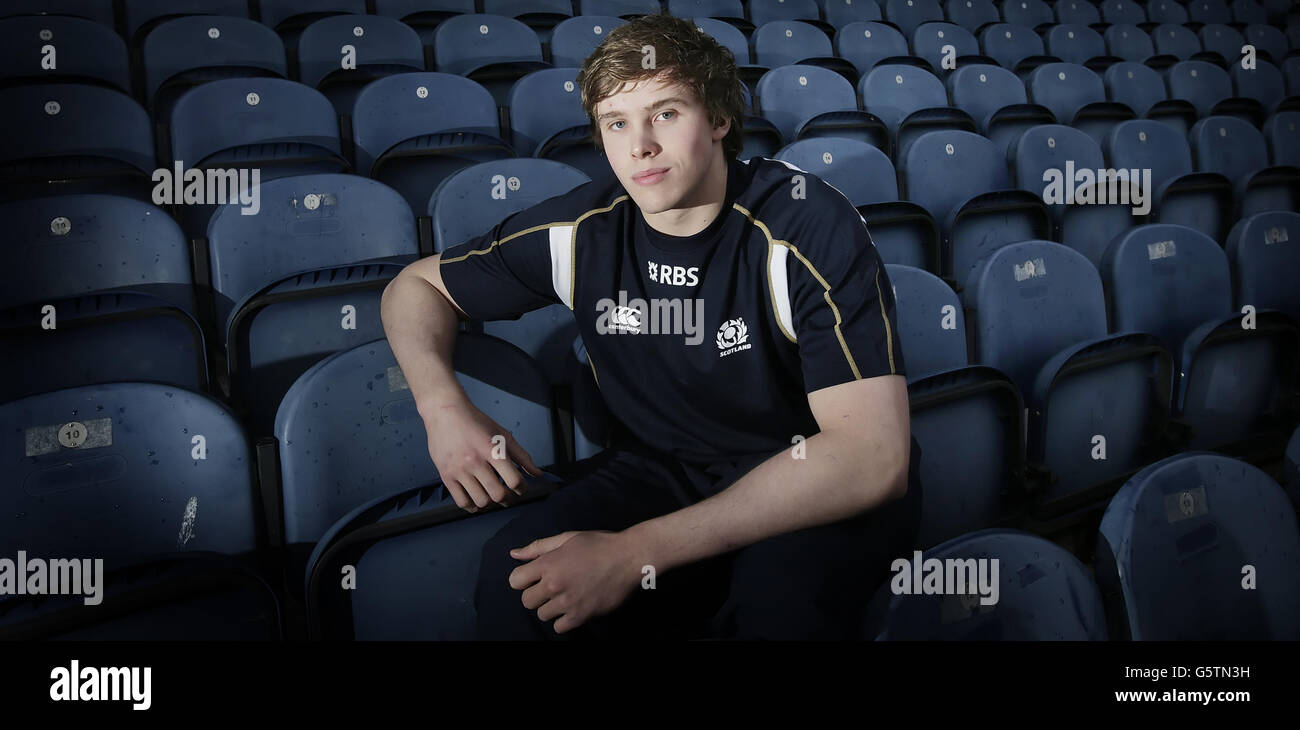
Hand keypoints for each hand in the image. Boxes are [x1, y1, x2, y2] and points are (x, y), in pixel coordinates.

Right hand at [423, 396, 541, 512]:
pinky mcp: (446, 475)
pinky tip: (477, 499)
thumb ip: (522, 456)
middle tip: (508, 495)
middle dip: (508, 499)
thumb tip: (537, 474)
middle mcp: (475, 461)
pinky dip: (473, 506)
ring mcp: (459, 470)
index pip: (514, 480)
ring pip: (481, 501)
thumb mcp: (502, 434)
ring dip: (491, 503)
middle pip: (498, 495)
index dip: (522, 488)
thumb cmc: (476, 422)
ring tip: (492, 495)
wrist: (445, 412)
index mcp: (492, 449)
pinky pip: (461, 502)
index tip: (521, 487)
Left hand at [508, 531, 643, 633]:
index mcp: (548, 563)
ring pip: (542, 615)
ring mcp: (567, 602)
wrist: (628, 557)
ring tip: (565, 597)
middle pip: (526, 601)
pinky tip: (573, 608)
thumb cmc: (598, 544)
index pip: (515, 580)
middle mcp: (553, 584)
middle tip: (552, 588)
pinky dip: (563, 620)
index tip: (535, 577)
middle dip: (536, 594)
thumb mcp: (567, 538)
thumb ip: (538, 547)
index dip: (523, 579)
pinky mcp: (581, 615)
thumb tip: (513, 554)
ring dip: (550, 608)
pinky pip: (559, 627)